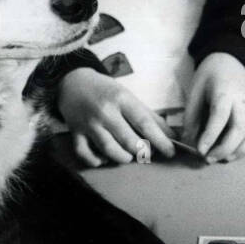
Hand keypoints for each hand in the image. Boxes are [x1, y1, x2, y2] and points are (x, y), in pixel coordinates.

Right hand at [57, 67, 175, 166]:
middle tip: (147, 152)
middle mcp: (105, 111)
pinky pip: (85, 154)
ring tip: (129, 155)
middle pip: (129, 140)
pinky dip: (97, 161)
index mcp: (121, 99)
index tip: (171, 151)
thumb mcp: (128, 97)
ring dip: (124, 157)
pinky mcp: (75, 132)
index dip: (160, 140)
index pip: (144, 122)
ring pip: (109, 150)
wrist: (72, 82)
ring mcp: (88, 123)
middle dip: (142, 151)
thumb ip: (149, 116)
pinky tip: (105, 159)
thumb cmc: (106, 91)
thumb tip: (171, 136)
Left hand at [184, 52, 244, 162]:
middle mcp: (243, 100)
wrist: (230, 61)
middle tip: (208, 159)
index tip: (200, 150)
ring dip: (241, 150)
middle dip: (225, 148)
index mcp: (225, 91)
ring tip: (225, 159)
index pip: (220, 116)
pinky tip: (238, 149)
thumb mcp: (195, 90)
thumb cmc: (210, 76)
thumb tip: (188, 143)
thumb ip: (191, 117)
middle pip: (240, 128)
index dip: (211, 135)